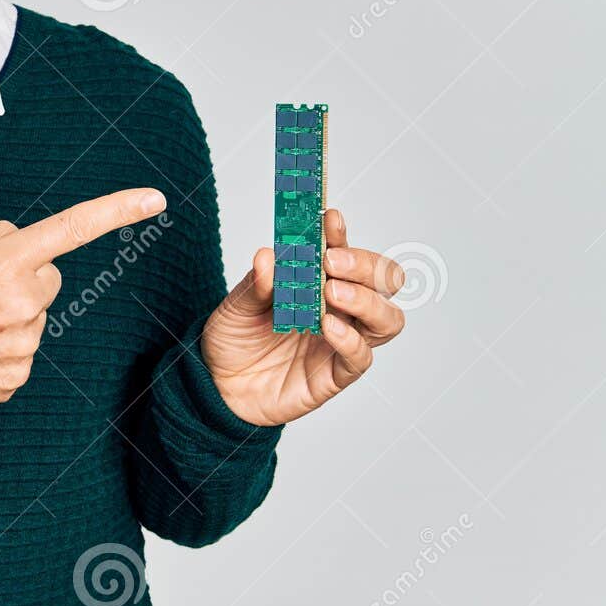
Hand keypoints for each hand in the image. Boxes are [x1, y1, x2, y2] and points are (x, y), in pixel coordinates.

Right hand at [0, 188, 167, 413]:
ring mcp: (23, 345)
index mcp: (3, 262)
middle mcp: (22, 303)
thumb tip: (27, 240)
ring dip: (10, 317)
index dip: (116, 211)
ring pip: (36, 317)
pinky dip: (2, 350)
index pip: (72, 228)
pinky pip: (24, 352)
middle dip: (23, 280)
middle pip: (49, 278)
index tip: (153, 200)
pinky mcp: (18, 378)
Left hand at [201, 209, 406, 426]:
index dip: (341, 234)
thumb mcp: (235, 306)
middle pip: (383, 281)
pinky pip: (361, 358)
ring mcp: (341, 342)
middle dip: (367, 265)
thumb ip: (255, 284)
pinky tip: (328, 327)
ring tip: (333, 292)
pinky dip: (351, 340)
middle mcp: (338, 309)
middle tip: (333, 262)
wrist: (218, 387)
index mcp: (316, 283)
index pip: (344, 252)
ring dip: (368, 301)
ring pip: (387, 319)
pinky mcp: (334, 375)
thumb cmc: (233, 340)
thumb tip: (269, 256)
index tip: (329, 218)